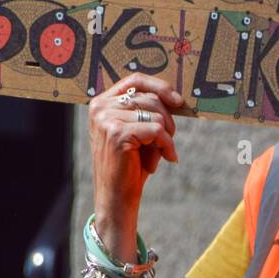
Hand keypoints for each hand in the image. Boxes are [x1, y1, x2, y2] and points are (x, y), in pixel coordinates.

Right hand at [88, 72, 184, 225]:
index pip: (135, 79)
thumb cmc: (130, 165)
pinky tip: (164, 160)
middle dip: (167, 121)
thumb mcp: (136, 131)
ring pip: (156, 114)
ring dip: (166, 136)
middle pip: (150, 98)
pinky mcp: (117, 133)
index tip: (178, 100)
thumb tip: (175, 95)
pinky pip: (157, 130)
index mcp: (101, 102)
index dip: (160, 86)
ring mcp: (106, 119)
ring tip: (157, 154)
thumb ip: (145, 110)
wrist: (117, 198)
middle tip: (165, 143)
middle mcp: (100, 107)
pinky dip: (167, 145)